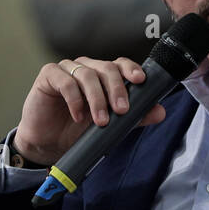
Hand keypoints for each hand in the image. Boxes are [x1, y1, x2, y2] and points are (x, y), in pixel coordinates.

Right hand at [13, 56, 166, 164]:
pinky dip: (74, 99)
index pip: (120, 65)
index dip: (131, 69)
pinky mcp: (49, 76)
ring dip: (97, 99)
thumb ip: (134, 117)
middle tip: (122, 110)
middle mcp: (87, 68)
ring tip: (101, 121)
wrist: (49, 144)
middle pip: (106, 68)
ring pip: (87, 74)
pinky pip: (65, 81)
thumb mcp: (111, 126)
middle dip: (117, 89)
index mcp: (103, 76)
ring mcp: (67, 70)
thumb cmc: (78, 130)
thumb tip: (160, 112)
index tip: (140, 81)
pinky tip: (78, 116)